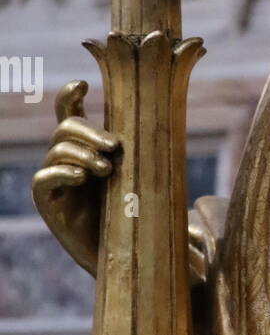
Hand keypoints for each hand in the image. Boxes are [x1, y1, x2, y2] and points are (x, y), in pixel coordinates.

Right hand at [32, 81, 118, 275]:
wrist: (125, 250)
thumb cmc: (134, 207)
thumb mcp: (137, 171)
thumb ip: (135, 148)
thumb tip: (159, 113)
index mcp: (84, 146)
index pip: (68, 112)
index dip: (69, 95)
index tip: (83, 84)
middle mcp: (64, 158)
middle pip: (66, 128)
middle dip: (90, 132)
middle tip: (115, 146)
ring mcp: (54, 179)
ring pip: (58, 151)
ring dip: (84, 155)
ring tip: (106, 169)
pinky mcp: (48, 202)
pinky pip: (45, 179)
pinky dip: (62, 174)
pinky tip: (81, 178)